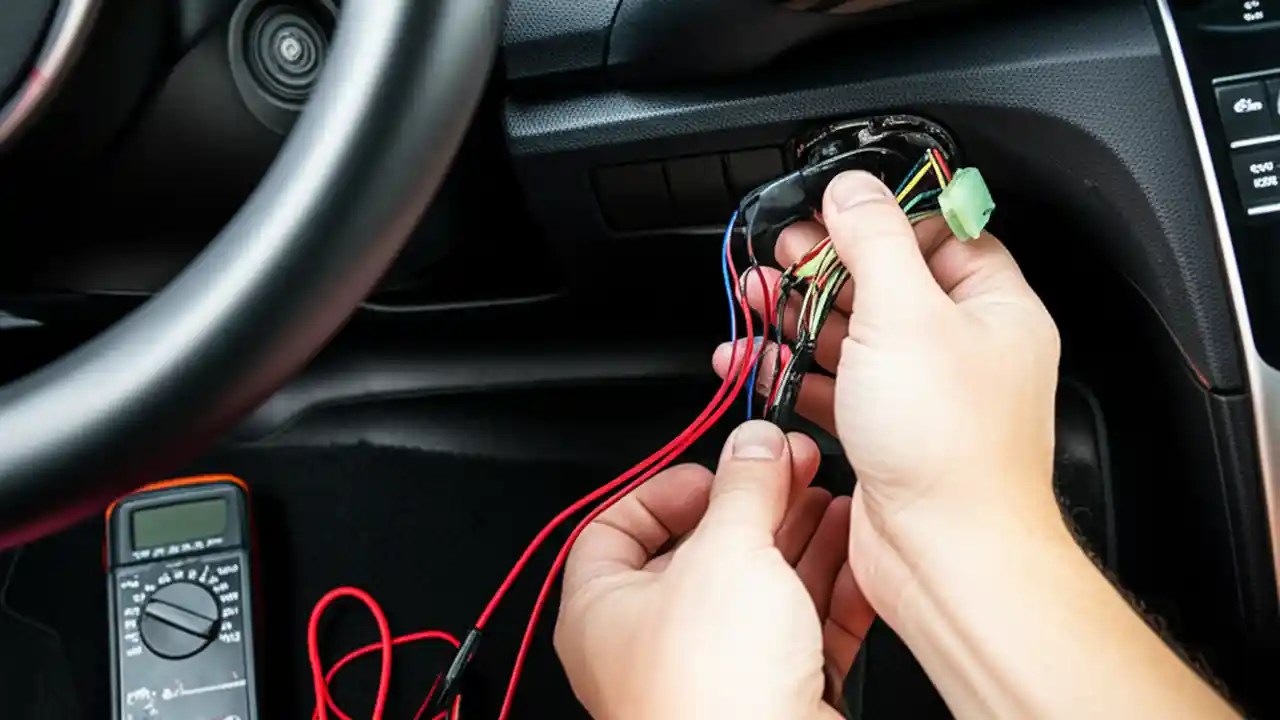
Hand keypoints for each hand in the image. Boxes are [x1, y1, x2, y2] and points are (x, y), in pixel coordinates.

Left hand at [554, 422, 873, 719]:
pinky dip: (832, 587)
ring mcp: (720, 672)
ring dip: (801, 538)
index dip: (666, 489)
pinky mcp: (778, 697)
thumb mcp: (723, 555)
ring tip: (833, 496)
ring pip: (761, 589)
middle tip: (795, 466)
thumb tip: (753, 446)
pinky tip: (856, 550)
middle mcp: (657, 644)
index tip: (716, 468)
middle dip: (755, 504)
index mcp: (605, 610)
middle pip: (705, 553)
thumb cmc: (707, 695)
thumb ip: (743, 488)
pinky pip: (804, 629)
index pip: (617, 528)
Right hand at [713, 171, 1061, 622]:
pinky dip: (793, 370)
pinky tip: (755, 359)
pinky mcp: (886, 433)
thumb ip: (875, 239)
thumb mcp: (905, 314)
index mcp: (993, 307)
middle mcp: (963, 348)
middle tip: (780, 252)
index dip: (885, 214)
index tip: (834, 206)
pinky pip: (834, 386)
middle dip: (825, 264)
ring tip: (755, 297)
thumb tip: (854, 188)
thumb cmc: (949, 447)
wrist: (944, 555)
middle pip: (887, 281)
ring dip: (799, 314)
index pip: (942, 234)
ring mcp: (922, 393)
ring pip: (854, 334)